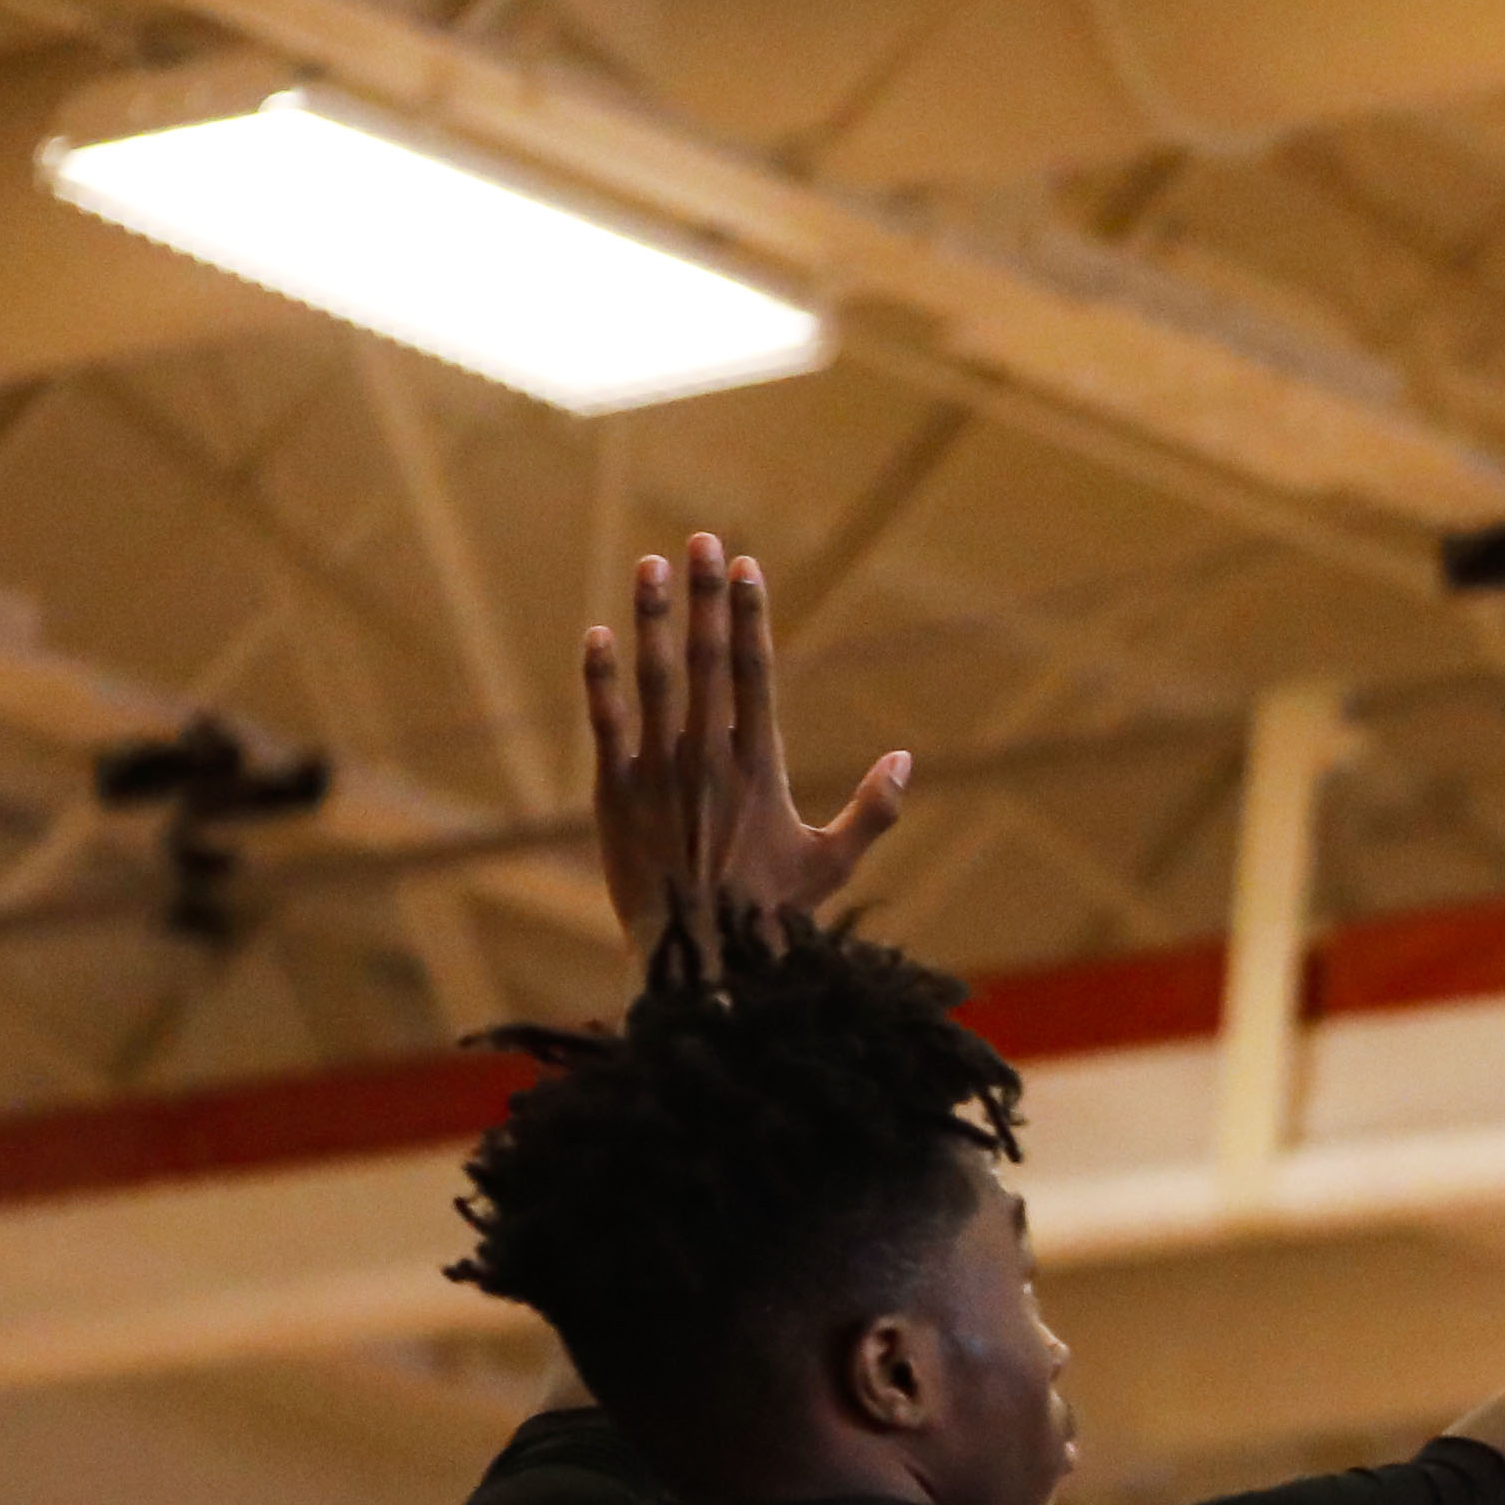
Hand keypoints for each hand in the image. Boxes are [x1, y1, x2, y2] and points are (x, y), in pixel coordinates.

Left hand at [582, 532, 909, 965]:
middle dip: (703, 596)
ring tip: (650, 565)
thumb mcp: (834, 866)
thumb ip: (872, 810)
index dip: (749, 616)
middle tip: (702, 540)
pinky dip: (601, 680)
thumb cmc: (770, 918)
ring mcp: (657, 773)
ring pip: (654, 679)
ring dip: (652, 618)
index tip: (746, 568)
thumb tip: (906, 759)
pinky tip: (598, 635)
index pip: (754, 673)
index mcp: (759, 768)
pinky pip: (606, 725)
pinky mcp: (614, 796)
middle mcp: (707, 758)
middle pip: (705, 659)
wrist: (697, 964)